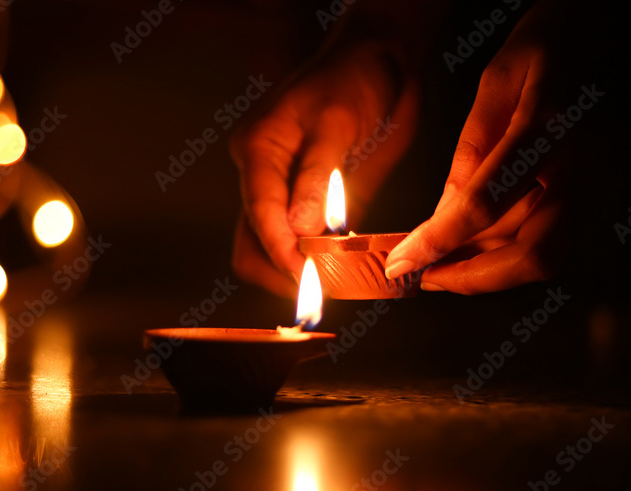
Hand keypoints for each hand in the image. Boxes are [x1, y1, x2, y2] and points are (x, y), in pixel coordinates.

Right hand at [231, 41, 418, 296]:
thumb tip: (299, 231)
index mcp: (258, 148)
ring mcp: (280, 185)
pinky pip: (297, 239)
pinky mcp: (305, 195)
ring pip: (268, 247)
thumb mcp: (339, 122)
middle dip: (280, 272)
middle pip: (250, 242)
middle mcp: (260, 171)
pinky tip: (340, 268)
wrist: (380, 56)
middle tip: (322, 292)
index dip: (282, 254)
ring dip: (295, 271)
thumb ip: (318, 177)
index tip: (310, 283)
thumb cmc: (358, 76)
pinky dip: (313, 260)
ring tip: (334, 285)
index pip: (260, 215)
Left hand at [385, 0, 630, 293]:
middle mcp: (585, 165)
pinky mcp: (616, 192)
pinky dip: (520, 253)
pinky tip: (488, 242)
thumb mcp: (500, 77)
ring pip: (552, 258)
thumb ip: (473, 148)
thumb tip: (444, 213)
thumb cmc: (563, 35)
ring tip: (449, 261)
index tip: (401, 264)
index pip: (483, 206)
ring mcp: (609, 183)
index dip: (436, 244)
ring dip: (496, 273)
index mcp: (548, 126)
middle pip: (532, 256)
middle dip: (472, 279)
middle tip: (427, 275)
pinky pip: (564, 241)